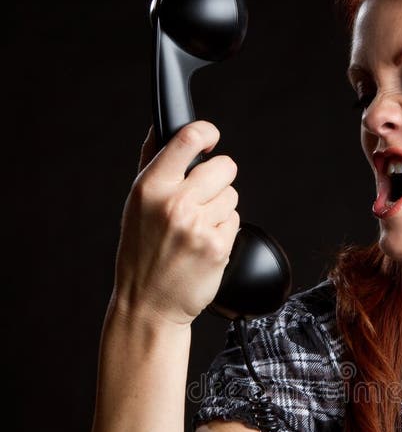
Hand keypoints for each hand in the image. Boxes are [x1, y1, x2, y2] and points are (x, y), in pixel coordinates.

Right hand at [112, 120, 239, 326]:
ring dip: (220, 208)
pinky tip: (204, 244)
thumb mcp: (136, 206)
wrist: (149, 304)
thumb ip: (153, 165)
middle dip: (220, 177)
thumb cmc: (141, 254)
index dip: (206, 132)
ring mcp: (198, 226)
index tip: (210, 137)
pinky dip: (224, 230)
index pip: (187, 139)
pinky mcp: (218, 246)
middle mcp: (174, 204)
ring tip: (197, 228)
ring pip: (231, 195)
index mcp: (150, 188)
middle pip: (224, 166)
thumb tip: (164, 127)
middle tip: (205, 195)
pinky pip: (235, 221)